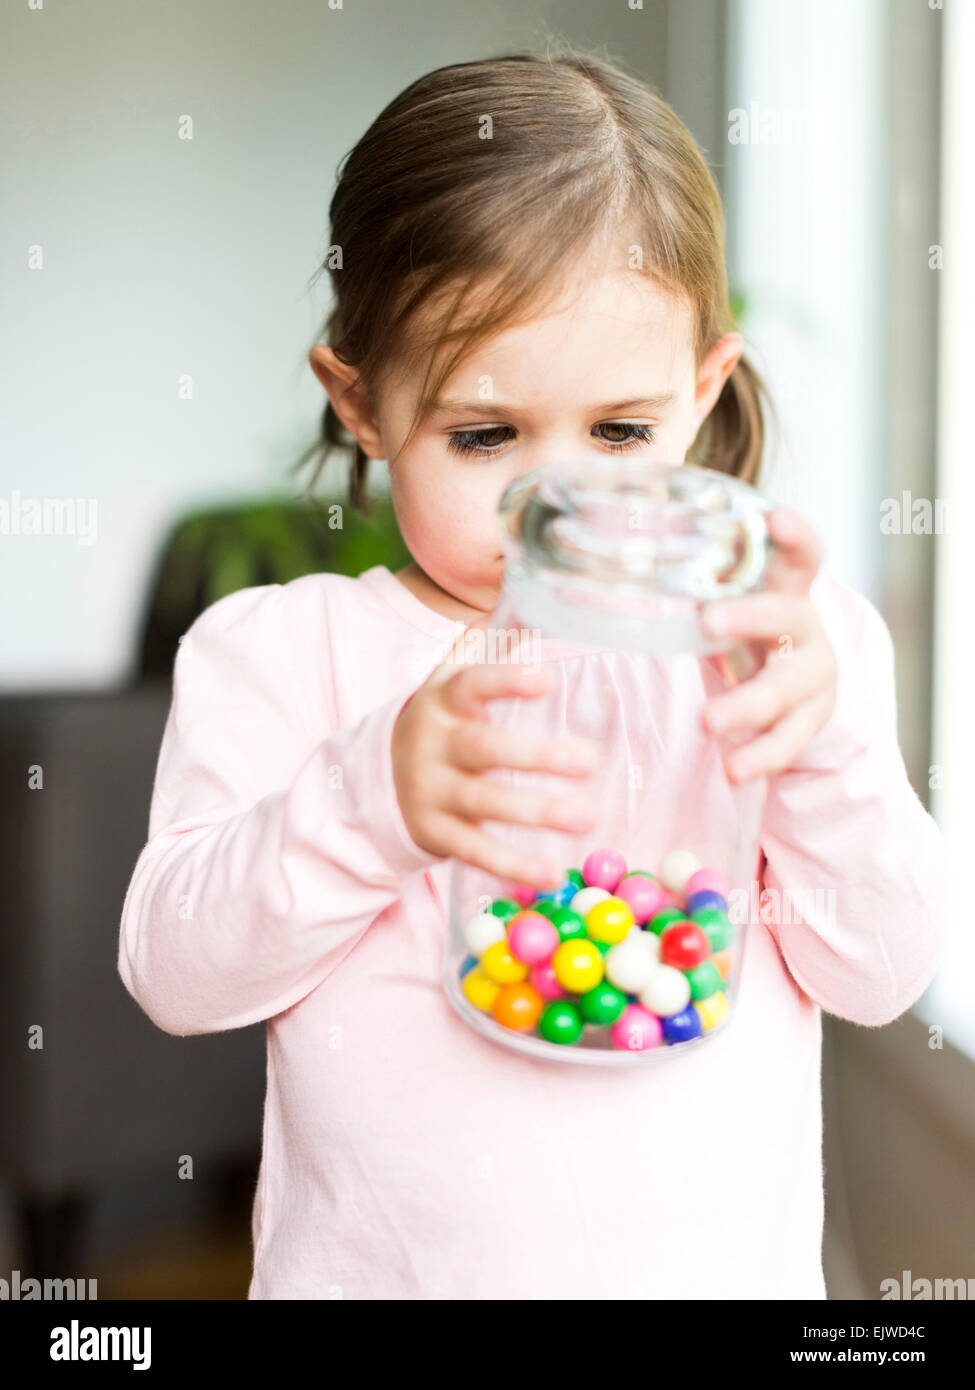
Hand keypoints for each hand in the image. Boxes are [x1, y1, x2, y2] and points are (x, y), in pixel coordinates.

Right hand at [391, 617, 599, 887]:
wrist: (375, 777)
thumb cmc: (441, 722)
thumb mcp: (452, 681)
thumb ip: (492, 644)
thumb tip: (534, 594)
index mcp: (443, 700)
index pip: (473, 685)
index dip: (507, 681)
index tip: (548, 679)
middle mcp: (434, 745)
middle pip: (485, 750)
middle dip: (536, 757)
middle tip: (589, 761)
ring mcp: (431, 791)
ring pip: (485, 802)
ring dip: (537, 811)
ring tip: (586, 817)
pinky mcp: (436, 833)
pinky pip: (476, 851)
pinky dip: (513, 864)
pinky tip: (553, 873)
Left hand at [699, 507, 837, 781]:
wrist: (799, 680)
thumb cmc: (744, 628)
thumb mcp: (727, 597)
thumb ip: (679, 577)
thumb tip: (587, 548)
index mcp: (784, 586)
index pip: (800, 553)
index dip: (794, 534)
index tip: (774, 518)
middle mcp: (805, 625)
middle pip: (786, 615)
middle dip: (749, 617)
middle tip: (707, 622)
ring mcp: (813, 675)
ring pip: (787, 688)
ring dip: (748, 704)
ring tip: (709, 723)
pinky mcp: (811, 719)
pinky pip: (789, 740)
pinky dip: (761, 756)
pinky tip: (734, 770)